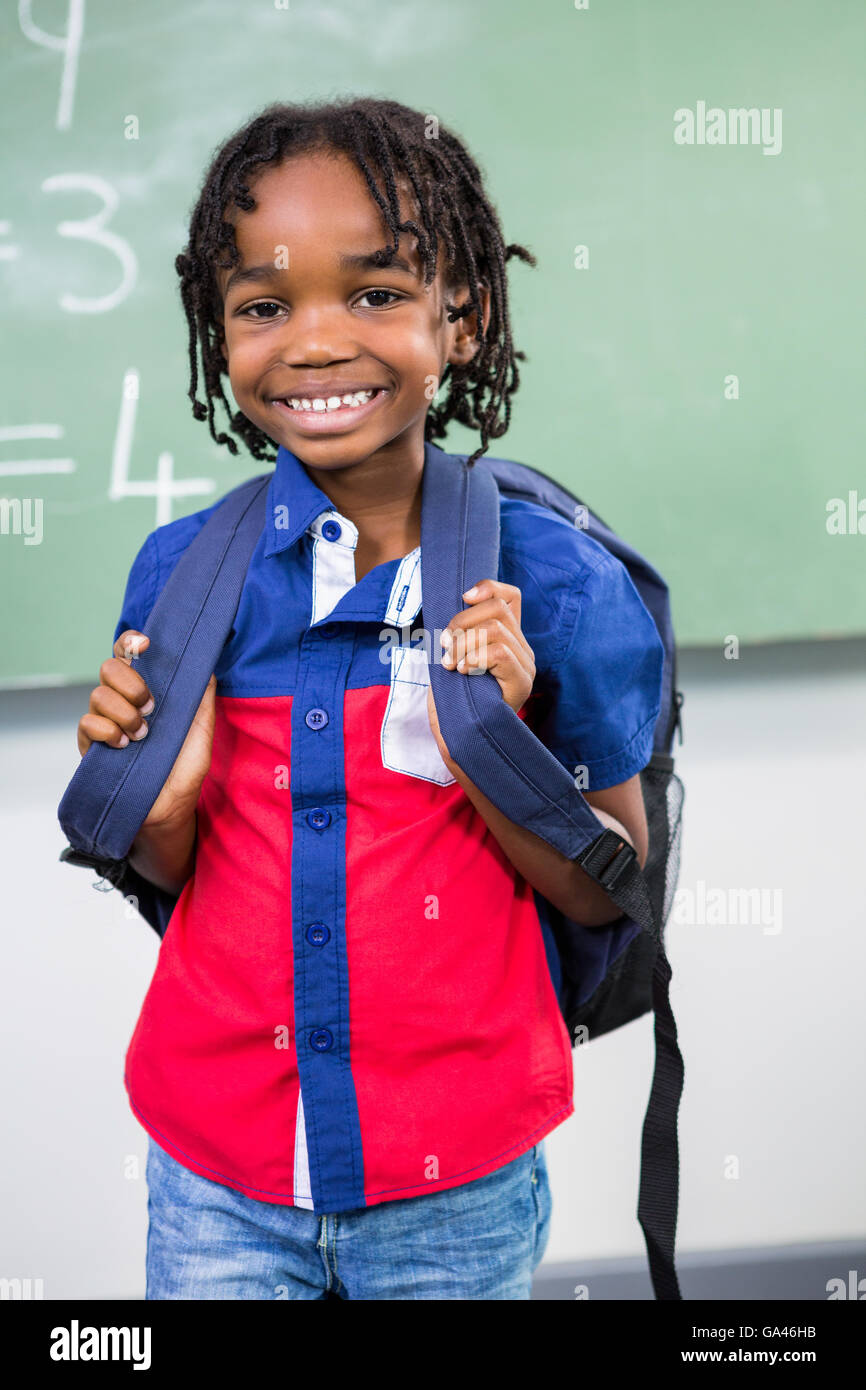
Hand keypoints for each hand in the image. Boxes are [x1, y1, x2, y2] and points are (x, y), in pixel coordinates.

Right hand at [77, 629, 215, 828]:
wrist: (169, 810)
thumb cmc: (184, 771)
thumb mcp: (201, 733)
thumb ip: (203, 700)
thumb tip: (208, 666)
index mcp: (148, 692)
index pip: (130, 655)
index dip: (132, 642)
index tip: (146, 644)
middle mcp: (123, 702)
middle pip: (109, 667)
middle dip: (132, 683)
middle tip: (152, 707)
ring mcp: (105, 722)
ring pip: (98, 694)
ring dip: (125, 712)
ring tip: (143, 735)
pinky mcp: (90, 746)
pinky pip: (87, 723)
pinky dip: (108, 731)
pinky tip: (125, 746)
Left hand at [426, 579, 535, 759]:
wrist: (462, 744)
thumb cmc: (454, 706)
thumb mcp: (450, 662)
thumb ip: (456, 636)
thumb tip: (447, 612)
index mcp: (507, 639)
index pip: (511, 597)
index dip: (488, 587)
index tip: (462, 596)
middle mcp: (522, 649)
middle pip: (497, 608)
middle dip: (461, 621)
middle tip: (444, 647)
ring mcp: (525, 666)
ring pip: (496, 629)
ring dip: (463, 643)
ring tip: (451, 665)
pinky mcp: (522, 683)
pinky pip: (501, 653)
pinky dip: (475, 658)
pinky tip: (463, 673)